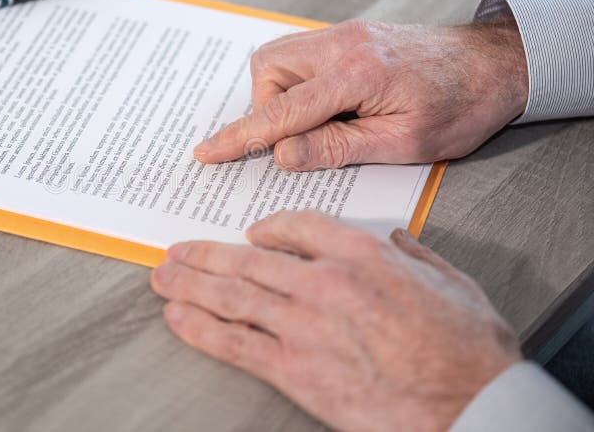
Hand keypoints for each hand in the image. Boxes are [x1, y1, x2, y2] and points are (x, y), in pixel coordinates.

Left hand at [151, 210, 521, 430]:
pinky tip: (177, 319)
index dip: (266, 228)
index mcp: (361, 255)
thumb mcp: (450, 280)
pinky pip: (235, 344)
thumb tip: (392, 241)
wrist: (471, 406)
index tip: (251, 234)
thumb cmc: (466, 349)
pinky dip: (200, 329)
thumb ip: (412, 254)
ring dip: (190, 285)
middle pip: (248, 259)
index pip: (295, 226)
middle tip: (175, 252)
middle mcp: (324, 283)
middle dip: (205, 255)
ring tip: (162, 277)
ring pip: (232, 296)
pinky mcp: (295, 370)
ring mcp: (304, 327)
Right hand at [193, 19, 528, 169]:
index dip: (240, 136)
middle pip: (268, 68)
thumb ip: (336, 147)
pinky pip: (302, 54)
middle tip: (294, 140)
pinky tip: (323, 106)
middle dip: (266, 108)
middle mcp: (344, 44)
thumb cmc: (460, 106)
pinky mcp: (352, 36)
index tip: (208, 152)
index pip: (281, 111)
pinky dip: (297, 82)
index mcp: (357, 75)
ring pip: (280, 57)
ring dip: (280, 95)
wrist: (497, 65)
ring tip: (313, 124)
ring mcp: (347, 34)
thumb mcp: (402, 143)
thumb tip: (281, 154)